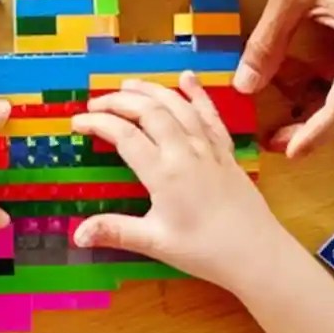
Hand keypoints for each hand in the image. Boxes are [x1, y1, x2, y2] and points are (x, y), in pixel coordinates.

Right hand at [70, 73, 282, 289]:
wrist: (257, 254)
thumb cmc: (204, 251)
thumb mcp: (155, 243)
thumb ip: (115, 231)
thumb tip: (77, 233)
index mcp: (164, 173)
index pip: (124, 136)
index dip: (98, 123)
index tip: (77, 122)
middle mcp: (186, 152)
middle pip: (149, 111)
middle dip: (119, 101)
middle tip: (95, 103)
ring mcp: (208, 148)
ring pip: (178, 105)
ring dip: (151, 90)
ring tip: (128, 85)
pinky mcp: (225, 151)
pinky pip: (209, 114)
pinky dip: (197, 94)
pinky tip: (187, 78)